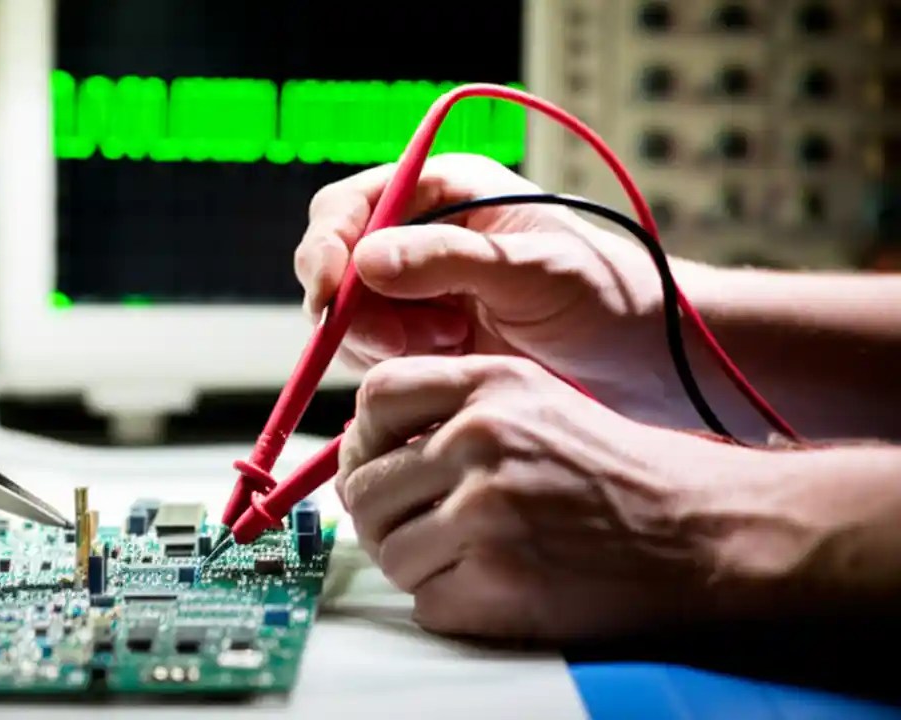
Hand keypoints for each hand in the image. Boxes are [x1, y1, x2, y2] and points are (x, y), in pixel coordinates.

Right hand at [294, 153, 710, 425]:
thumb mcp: (531, 271)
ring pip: (351, 315)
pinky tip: (452, 358)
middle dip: (355, 306)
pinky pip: (374, 351)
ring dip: (383, 339)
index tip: (329, 293)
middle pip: (337, 263)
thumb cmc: (607, 297)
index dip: (327, 245)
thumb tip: (366, 259)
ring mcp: (421, 289)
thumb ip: (448, 259)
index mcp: (445, 191)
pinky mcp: (425, 339)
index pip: (350, 205)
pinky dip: (397, 362)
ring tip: (452, 344)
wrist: (641, 362)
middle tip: (404, 340)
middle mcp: (423, 233)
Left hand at [335, 354, 775, 641]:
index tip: (377, 466)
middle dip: (384, 517)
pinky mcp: (500, 578)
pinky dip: (450, 605)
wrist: (699, 527)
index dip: (362, 441)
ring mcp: (488, 510)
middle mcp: (482, 438)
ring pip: (389, 551)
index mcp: (490, 384)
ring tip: (468, 560)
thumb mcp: (536, 400)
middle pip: (366, 486)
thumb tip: (367, 446)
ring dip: (417, 566)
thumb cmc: (615, 469)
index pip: (374, 398)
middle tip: (420, 530)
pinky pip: (425, 602)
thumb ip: (455, 408)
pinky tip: (493, 588)